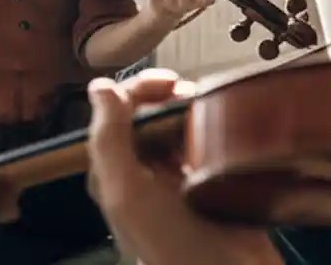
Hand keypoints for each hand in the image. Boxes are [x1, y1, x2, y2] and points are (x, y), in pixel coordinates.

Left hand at [86, 69, 279, 264]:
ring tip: (214, 107)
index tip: (171, 83)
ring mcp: (182, 179)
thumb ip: (108, 142)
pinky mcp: (215, 184)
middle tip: (194, 93)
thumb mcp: (128, 195)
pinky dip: (219, 128)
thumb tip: (100, 87)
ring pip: (182, 127)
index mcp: (117, 176)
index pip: (119, 116)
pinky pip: (213, 144)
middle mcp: (147, 175)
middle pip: (151, 117)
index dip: (140, 91)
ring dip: (196, 110)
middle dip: (170, 97)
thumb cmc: (173, 247)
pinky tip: (230, 125)